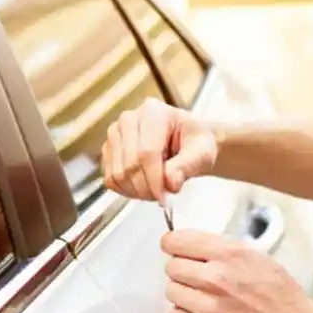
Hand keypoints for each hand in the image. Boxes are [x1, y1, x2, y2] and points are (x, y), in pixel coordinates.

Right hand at [102, 98, 217, 204]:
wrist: (190, 143)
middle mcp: (129, 120)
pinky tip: (144, 189)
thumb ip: (188, 166)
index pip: (147, 152)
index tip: (165, 199)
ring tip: (156, 192)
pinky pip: (110, 179)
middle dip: (147, 189)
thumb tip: (170, 183)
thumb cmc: (197, 143)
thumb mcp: (202, 152)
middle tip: (163, 198)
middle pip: (130, 165)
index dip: (155, 180)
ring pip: (117, 174)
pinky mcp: (109, 150)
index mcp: (153, 113)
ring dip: (137, 192)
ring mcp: (115, 134)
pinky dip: (127, 191)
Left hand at [161, 230, 312, 312]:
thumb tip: (195, 249)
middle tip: (195, 278)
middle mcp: (216, 278)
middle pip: (172, 267)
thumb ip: (225, 253)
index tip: (174, 248)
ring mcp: (208, 307)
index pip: (179, 240)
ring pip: (172, 291)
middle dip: (182, 270)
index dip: (173, 244)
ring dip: (184, 293)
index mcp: (230, 254)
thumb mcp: (259, 260)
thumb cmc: (283, 300)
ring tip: (203, 299)